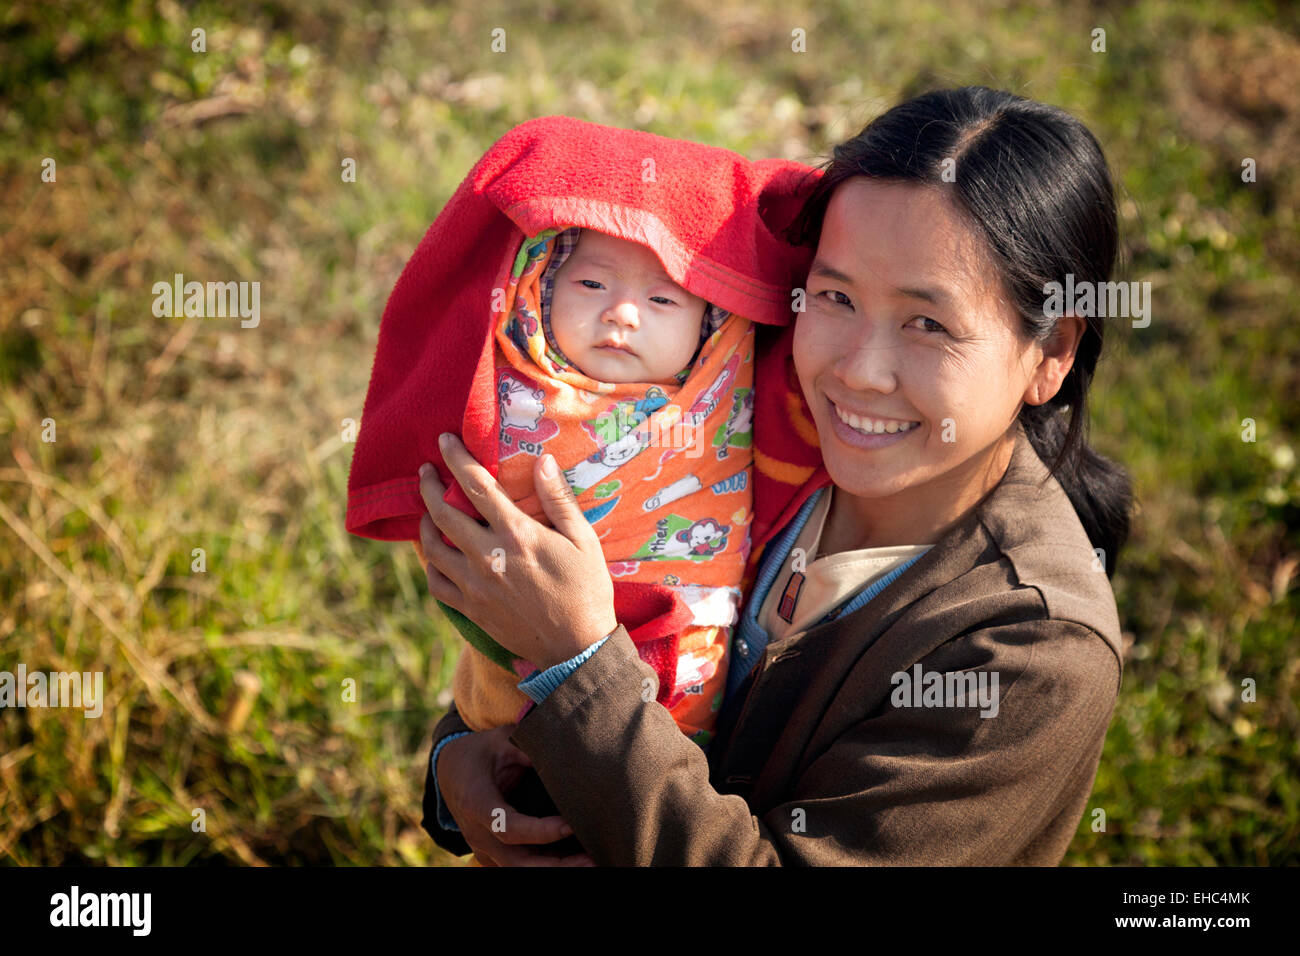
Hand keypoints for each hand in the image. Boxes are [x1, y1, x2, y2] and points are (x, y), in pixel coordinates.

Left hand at [418, 433, 617, 668]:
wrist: (576, 648)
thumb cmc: (586, 590)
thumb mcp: (583, 540)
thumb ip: (559, 500)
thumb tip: (543, 461)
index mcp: (516, 534)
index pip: (476, 486)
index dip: (456, 458)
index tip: (444, 440)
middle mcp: (487, 557)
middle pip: (443, 513)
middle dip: (429, 486)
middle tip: (426, 471)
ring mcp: (475, 585)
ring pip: (432, 548)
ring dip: (424, 523)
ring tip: (426, 510)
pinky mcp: (470, 609)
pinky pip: (436, 583)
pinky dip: (429, 564)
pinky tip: (434, 553)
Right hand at [439, 727, 594, 865]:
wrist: (450, 771)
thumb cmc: (480, 753)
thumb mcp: (500, 740)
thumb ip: (527, 748)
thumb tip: (561, 756)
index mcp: (477, 803)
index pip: (508, 827)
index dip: (539, 831)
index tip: (570, 825)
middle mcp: (478, 833)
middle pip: (517, 862)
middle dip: (557, 865)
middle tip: (593, 859)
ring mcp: (484, 848)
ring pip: (520, 869)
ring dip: (556, 868)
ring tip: (592, 861)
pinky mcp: (493, 854)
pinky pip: (519, 866)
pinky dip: (547, 865)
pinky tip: (575, 859)